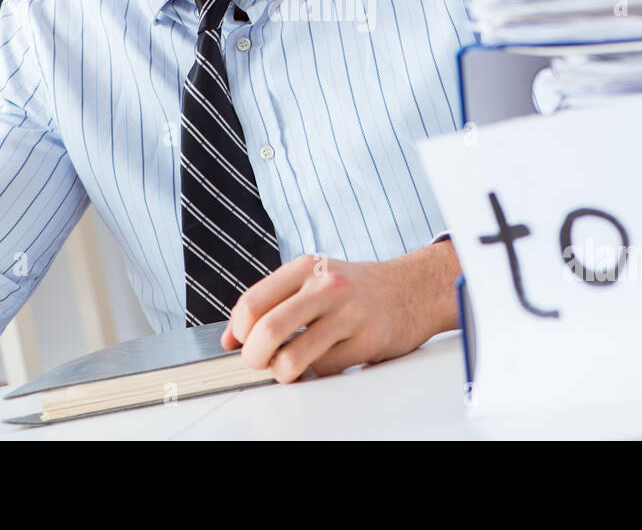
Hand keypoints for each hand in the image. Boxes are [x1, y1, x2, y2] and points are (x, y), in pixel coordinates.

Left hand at [220, 242, 461, 382]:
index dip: (239, 332)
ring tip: (288, 368)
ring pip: (293, 358)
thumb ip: (272, 303)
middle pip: (267, 331)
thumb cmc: (353, 289)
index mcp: (304, 267)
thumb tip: (230, 340)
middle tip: (259, 362)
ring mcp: (348, 313)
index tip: (243, 342)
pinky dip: (317, 372)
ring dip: (282, 372)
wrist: (411, 289)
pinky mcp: (367, 339)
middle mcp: (326, 286)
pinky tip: (327, 358)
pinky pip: (325, 369)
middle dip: (254, 358)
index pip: (252, 303)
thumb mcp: (312, 280)